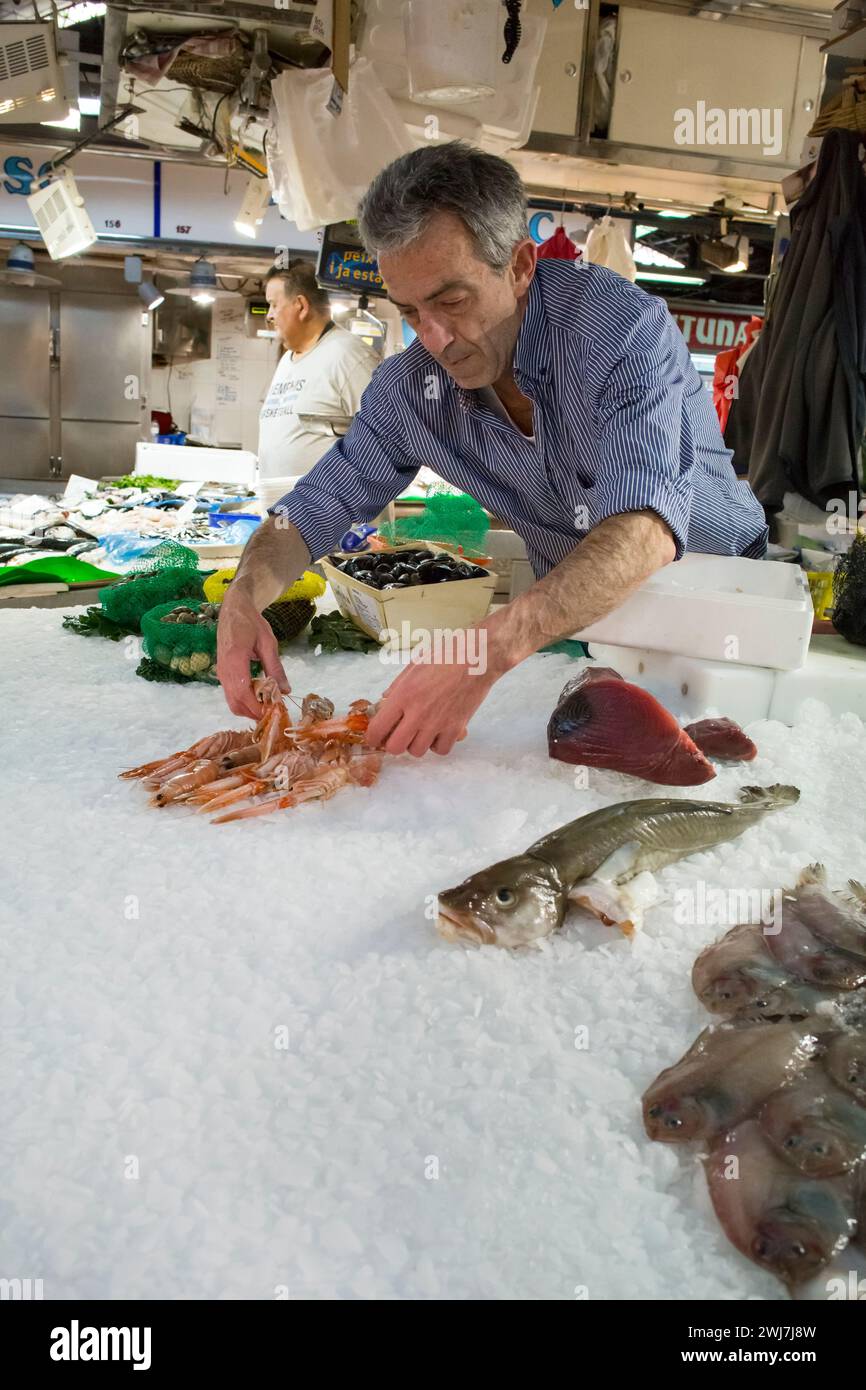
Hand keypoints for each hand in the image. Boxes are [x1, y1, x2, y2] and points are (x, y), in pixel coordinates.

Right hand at [216, 587, 289, 717]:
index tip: (274, 712)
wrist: (234, 610)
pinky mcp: (222, 673)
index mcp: (235, 660)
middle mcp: (224, 669)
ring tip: (269, 705)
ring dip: (250, 708)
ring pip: (232, 702)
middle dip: (255, 712)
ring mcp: (221, 673)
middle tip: (274, 712)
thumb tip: (285, 691)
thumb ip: (275, 668)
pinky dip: (244, 701)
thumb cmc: (251, 623)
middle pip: (236, 703)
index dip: (257, 707)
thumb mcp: (268, 643)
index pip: (243, 692)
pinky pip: (231, 694)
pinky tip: (260, 696)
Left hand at [365, 658, 493, 756]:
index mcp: (404, 695)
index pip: (378, 728)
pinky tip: (438, 733)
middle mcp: (418, 713)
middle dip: (393, 744)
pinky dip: (438, 745)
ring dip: (416, 744)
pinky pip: (441, 750)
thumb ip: (397, 685)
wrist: (478, 657)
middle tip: (398, 734)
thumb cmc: (446, 654)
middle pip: (395, 748)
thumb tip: (385, 699)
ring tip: (420, 732)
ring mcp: (438, 723)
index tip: (375, 737)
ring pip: (417, 752)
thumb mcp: (415, 664)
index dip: (373, 737)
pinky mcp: (456, 728)